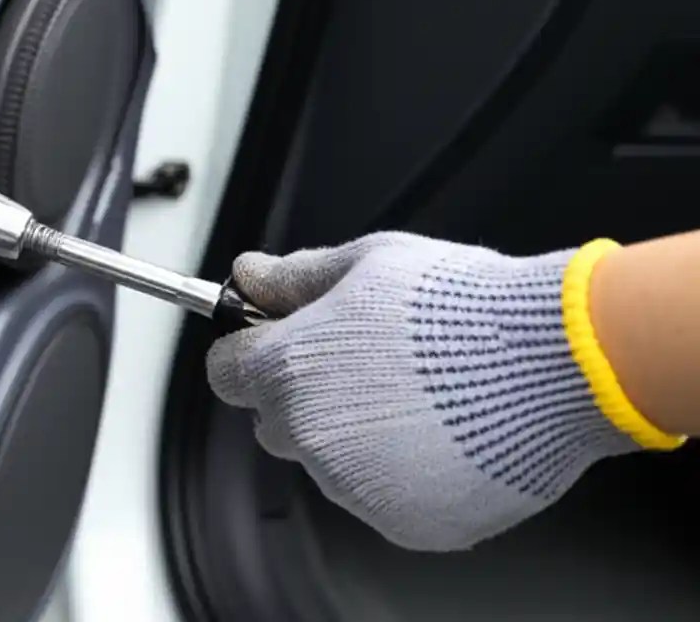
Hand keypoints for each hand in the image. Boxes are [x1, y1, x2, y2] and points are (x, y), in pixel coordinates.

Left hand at [206, 232, 640, 550]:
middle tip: (366, 364)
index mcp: (289, 370)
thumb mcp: (368, 262)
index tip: (276, 342)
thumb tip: (249, 273)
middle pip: (273, 420)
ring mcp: (355, 486)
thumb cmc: (464, 307)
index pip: (227, 373)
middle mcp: (310, 436)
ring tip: (419, 396)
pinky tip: (440, 433)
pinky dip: (399, 473)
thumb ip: (294, 276)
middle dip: (303, 394)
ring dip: (353, 435)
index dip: (251, 351)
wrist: (557, 362)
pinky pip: (379, 496)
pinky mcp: (402, 522)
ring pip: (328, 461)